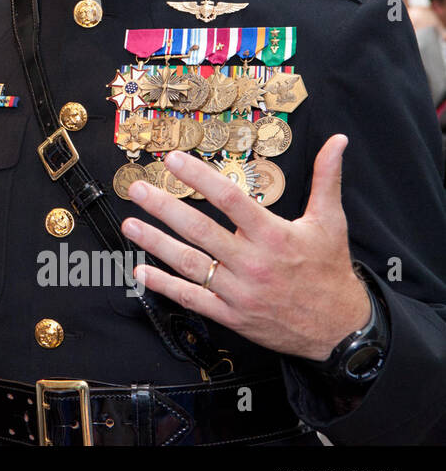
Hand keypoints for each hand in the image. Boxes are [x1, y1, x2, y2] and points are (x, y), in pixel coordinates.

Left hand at [122, 135, 369, 360]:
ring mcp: (239, 291)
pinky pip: (191, 298)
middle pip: (200, 230)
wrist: (340, 329)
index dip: (199, 178)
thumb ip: (327, 179)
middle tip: (137, 189)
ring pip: (189, 264)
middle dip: (164, 208)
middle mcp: (253, 263)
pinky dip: (164, 285)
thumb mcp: (331, 222)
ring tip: (129, 224)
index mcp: (274, 236)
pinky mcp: (231, 315)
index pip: (230, 200)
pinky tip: (140, 270)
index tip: (174, 160)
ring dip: (155, 243)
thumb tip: (337, 141)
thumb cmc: (330, 271)